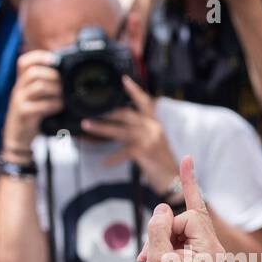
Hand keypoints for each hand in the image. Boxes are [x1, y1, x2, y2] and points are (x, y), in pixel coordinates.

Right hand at [2, 50, 61, 149]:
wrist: (18, 138)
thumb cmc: (32, 117)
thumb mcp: (35, 99)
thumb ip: (45, 87)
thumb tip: (68, 76)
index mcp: (22, 83)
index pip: (24, 62)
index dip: (39, 57)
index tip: (56, 60)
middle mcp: (18, 89)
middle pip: (33, 72)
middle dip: (53, 74)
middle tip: (65, 82)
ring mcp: (19, 101)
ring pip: (38, 86)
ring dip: (55, 89)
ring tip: (64, 96)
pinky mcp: (23, 114)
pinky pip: (40, 106)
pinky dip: (53, 105)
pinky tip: (59, 107)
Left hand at [80, 76, 180, 194]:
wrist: (174, 182)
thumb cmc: (162, 164)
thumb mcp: (154, 144)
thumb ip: (142, 134)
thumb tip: (121, 128)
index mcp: (155, 124)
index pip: (145, 102)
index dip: (135, 90)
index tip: (124, 79)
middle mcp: (153, 128)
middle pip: (127, 114)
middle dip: (107, 113)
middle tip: (90, 112)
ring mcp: (149, 139)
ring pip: (120, 130)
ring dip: (101, 128)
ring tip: (87, 125)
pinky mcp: (144, 152)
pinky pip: (123, 152)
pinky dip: (113, 159)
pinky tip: (104, 164)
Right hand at [137, 156, 224, 261]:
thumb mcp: (156, 259)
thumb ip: (158, 228)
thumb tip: (162, 206)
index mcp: (211, 252)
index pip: (190, 217)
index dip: (170, 222)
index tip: (182, 172)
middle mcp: (216, 252)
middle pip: (188, 220)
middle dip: (166, 230)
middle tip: (149, 253)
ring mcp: (210, 256)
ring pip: (183, 229)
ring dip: (163, 239)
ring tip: (149, 260)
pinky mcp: (203, 259)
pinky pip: (185, 238)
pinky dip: (169, 242)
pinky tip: (163, 235)